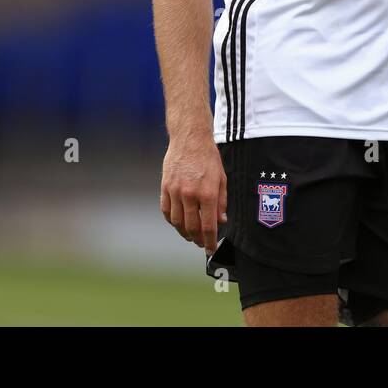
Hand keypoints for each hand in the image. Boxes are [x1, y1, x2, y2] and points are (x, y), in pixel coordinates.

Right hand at [160, 135, 228, 253]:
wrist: (190, 138)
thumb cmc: (208, 157)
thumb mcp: (221, 179)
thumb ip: (221, 202)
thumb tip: (221, 220)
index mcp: (207, 193)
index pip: (208, 226)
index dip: (209, 241)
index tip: (210, 248)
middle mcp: (190, 195)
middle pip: (191, 227)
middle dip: (197, 239)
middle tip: (200, 242)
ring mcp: (175, 191)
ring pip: (177, 222)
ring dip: (183, 232)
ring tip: (190, 235)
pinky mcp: (165, 187)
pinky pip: (166, 210)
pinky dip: (172, 220)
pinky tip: (178, 222)